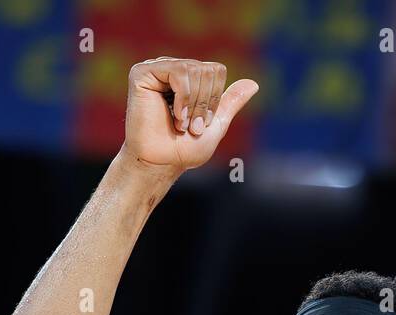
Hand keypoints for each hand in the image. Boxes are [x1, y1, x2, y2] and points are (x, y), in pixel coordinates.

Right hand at [124, 57, 258, 173]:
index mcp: (189, 79)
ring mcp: (156, 69)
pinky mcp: (141, 73)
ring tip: (181, 124)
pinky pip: (179, 71)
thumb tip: (254, 83)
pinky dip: (183, 98)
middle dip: (205, 103)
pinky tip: (175, 116)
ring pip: (194, 69)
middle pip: (207, 70)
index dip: (214, 99)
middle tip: (191, 126)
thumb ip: (230, 103)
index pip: (216, 70)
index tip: (202, 123)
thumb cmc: (183, 149)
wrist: (160, 163)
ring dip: (194, 104)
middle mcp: (172, 69)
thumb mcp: (215, 125)